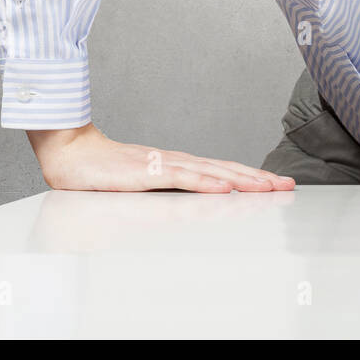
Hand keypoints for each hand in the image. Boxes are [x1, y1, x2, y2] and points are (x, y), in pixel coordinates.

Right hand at [27, 123, 294, 191]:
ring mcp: (164, 165)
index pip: (223, 172)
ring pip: (212, 173)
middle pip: (227, 170)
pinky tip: (226, 187)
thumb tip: (192, 206)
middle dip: (259, 179)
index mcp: (179, 166)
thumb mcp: (143, 187)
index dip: (252, 177)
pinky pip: (182, 179)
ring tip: (268, 187)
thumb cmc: (104, 172)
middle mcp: (178, 162)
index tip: (277, 185)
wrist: (72, 153)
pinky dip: (207, 182)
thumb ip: (166, 193)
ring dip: (242, 180)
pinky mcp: (147, 172)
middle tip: (287, 185)